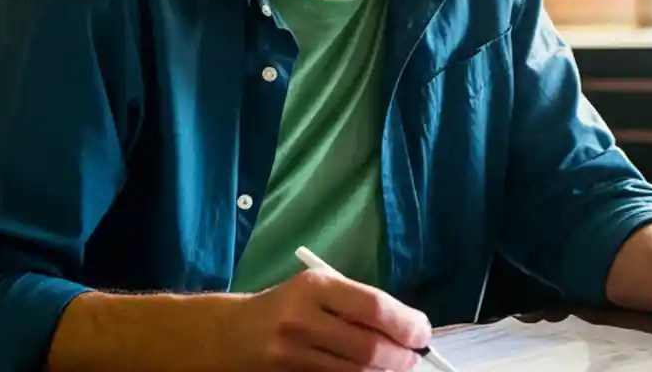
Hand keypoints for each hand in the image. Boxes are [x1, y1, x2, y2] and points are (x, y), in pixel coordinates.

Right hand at [239, 268, 432, 370]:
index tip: (422, 334)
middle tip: (412, 358)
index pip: (373, 306)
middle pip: (368, 347)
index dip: (405, 324)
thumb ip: (356, 304)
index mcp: (315, 287)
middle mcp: (301, 319)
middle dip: (400, 357)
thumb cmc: (286, 306)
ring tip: (391, 367)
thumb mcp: (317, 290)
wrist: (229, 335)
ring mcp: (291, 355)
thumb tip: (407, 327)